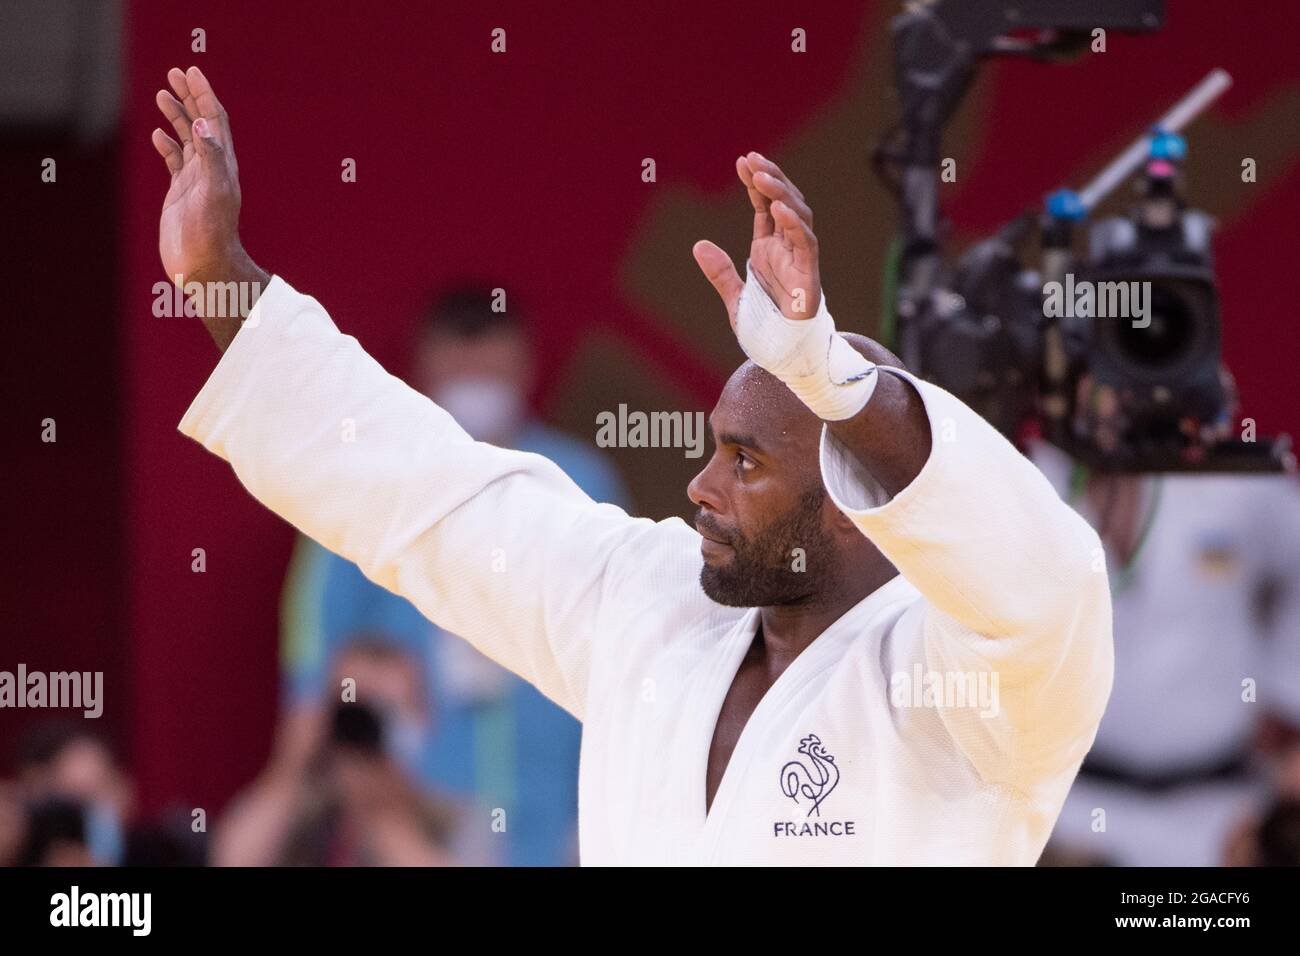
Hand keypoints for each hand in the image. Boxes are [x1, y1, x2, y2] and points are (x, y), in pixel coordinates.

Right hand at [151, 66, 245, 285]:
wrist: (204, 266)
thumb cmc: (212, 234)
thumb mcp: (214, 193)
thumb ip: (211, 158)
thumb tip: (202, 123)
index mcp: (222, 164)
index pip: (214, 120)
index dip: (204, 95)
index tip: (191, 71)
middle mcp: (211, 168)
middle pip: (201, 123)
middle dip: (190, 97)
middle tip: (174, 73)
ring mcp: (195, 180)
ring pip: (187, 139)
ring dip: (177, 116)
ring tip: (163, 94)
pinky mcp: (181, 193)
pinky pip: (175, 162)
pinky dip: (168, 145)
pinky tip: (159, 136)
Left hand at [693, 151, 820, 323]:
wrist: (786, 356)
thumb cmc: (767, 329)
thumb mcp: (735, 297)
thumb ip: (720, 272)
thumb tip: (699, 245)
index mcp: (769, 251)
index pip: (765, 208)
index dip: (755, 184)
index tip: (743, 161)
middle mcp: (787, 249)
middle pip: (784, 202)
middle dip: (769, 178)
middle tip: (752, 158)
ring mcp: (800, 259)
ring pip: (798, 215)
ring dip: (781, 193)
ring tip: (762, 175)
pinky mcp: (809, 274)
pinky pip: (805, 242)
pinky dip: (793, 223)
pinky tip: (777, 207)